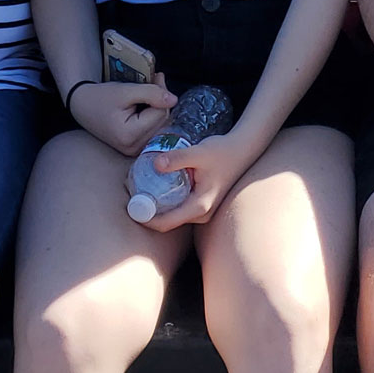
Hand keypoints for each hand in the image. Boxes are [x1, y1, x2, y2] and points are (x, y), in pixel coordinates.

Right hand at [68, 77, 176, 155]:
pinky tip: (146, 106)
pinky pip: (153, 130)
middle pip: (162, 121)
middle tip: (155, 80)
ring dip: (158, 107)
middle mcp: (133, 148)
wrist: (82, 106)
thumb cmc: (101, 97)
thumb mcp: (125, 91)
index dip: (161, 94)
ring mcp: (134, 151)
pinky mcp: (135, 148)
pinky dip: (153, 116)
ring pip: (160, 125)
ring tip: (149, 92)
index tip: (156, 77)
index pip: (160, 113)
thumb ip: (151, 94)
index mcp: (129, 136)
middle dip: (161, 101)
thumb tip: (174, 100)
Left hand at [135, 132, 249, 232]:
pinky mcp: (204, 204)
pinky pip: (180, 208)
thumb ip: (177, 158)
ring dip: (157, 206)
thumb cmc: (222, 151)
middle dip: (148, 211)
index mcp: (200, 206)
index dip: (145, 218)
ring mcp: (204, 211)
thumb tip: (155, 164)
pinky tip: (159, 186)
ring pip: (174, 215)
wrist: (244, 150)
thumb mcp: (198, 153)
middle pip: (168, 221)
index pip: (166, 223)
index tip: (130, 205)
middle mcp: (202, 213)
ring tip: (142, 188)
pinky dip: (167, 201)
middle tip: (132, 193)